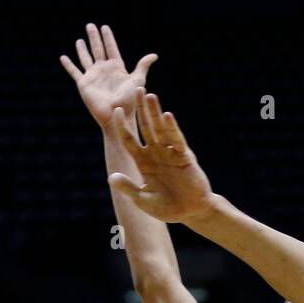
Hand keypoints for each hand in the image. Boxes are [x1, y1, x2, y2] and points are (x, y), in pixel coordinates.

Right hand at [60, 23, 157, 127]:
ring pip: (86, 58)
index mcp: (116, 67)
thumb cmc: (130, 100)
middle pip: (97, 49)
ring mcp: (93, 76)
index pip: (111, 48)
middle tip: (90, 25)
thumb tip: (154, 55)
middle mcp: (104, 70)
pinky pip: (74, 72)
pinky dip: (68, 65)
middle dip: (94, 37)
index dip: (108, 38)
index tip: (105, 27)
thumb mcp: (138, 80)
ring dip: (82, 49)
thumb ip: (143, 66)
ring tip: (79, 40)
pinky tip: (63, 57)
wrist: (117, 115)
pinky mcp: (84, 84)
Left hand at [107, 90, 215, 223]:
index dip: (122, 126)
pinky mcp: (184, 156)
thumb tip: (111, 177)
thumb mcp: (143, 200)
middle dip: (141, 109)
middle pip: (146, 127)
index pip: (129, 140)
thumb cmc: (167, 208)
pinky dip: (172, 128)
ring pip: (160, 129)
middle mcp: (155, 153)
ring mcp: (170, 153)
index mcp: (143, 162)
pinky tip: (167, 116)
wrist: (191, 212)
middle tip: (136, 89)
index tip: (114, 111)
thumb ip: (129, 188)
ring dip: (155, 112)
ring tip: (150, 95)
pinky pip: (177, 140)